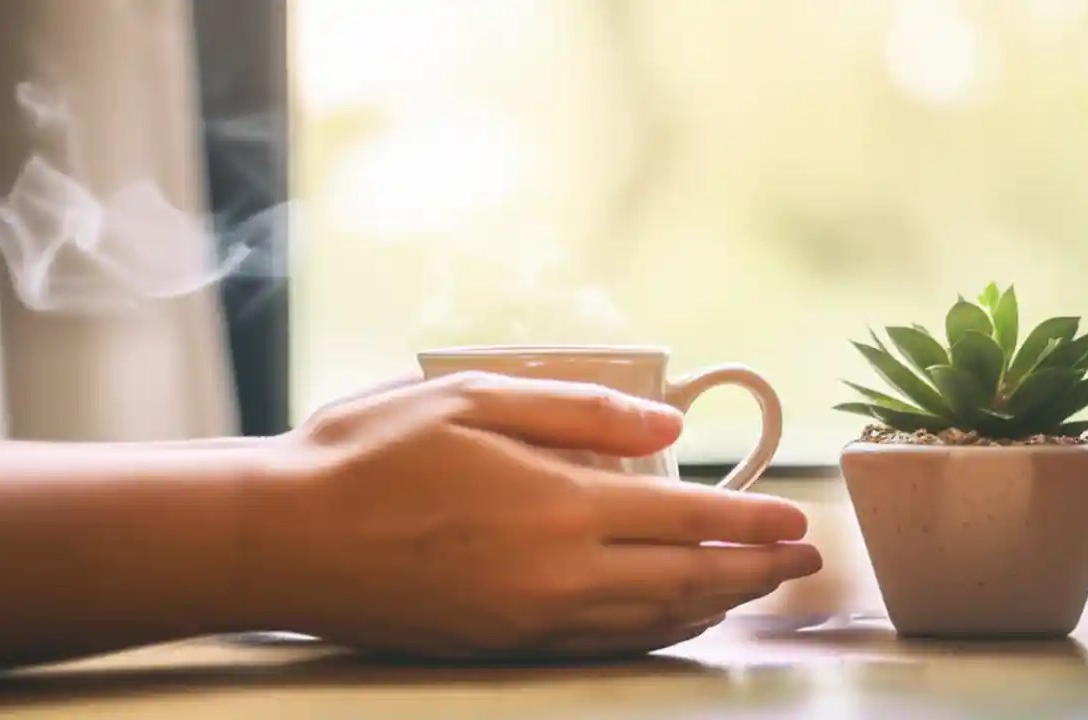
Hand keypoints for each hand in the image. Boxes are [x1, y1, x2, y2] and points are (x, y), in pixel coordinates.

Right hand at [243, 372, 820, 659]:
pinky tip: (670, 618)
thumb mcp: (471, 399)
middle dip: (752, 571)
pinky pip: (603, 645)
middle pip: (684, 580)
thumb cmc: (370, 455)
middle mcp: (556, 574)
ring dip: (713, 606)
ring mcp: (529, 620)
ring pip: (650, 621)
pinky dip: (654, 631)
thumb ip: (579, 413)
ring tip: (752, 590)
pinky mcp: (501, 646)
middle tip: (801, 562)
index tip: (797, 521)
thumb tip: (666, 428)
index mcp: (556, 504)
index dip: (749, 520)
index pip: (685, 517)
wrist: (286, 539)